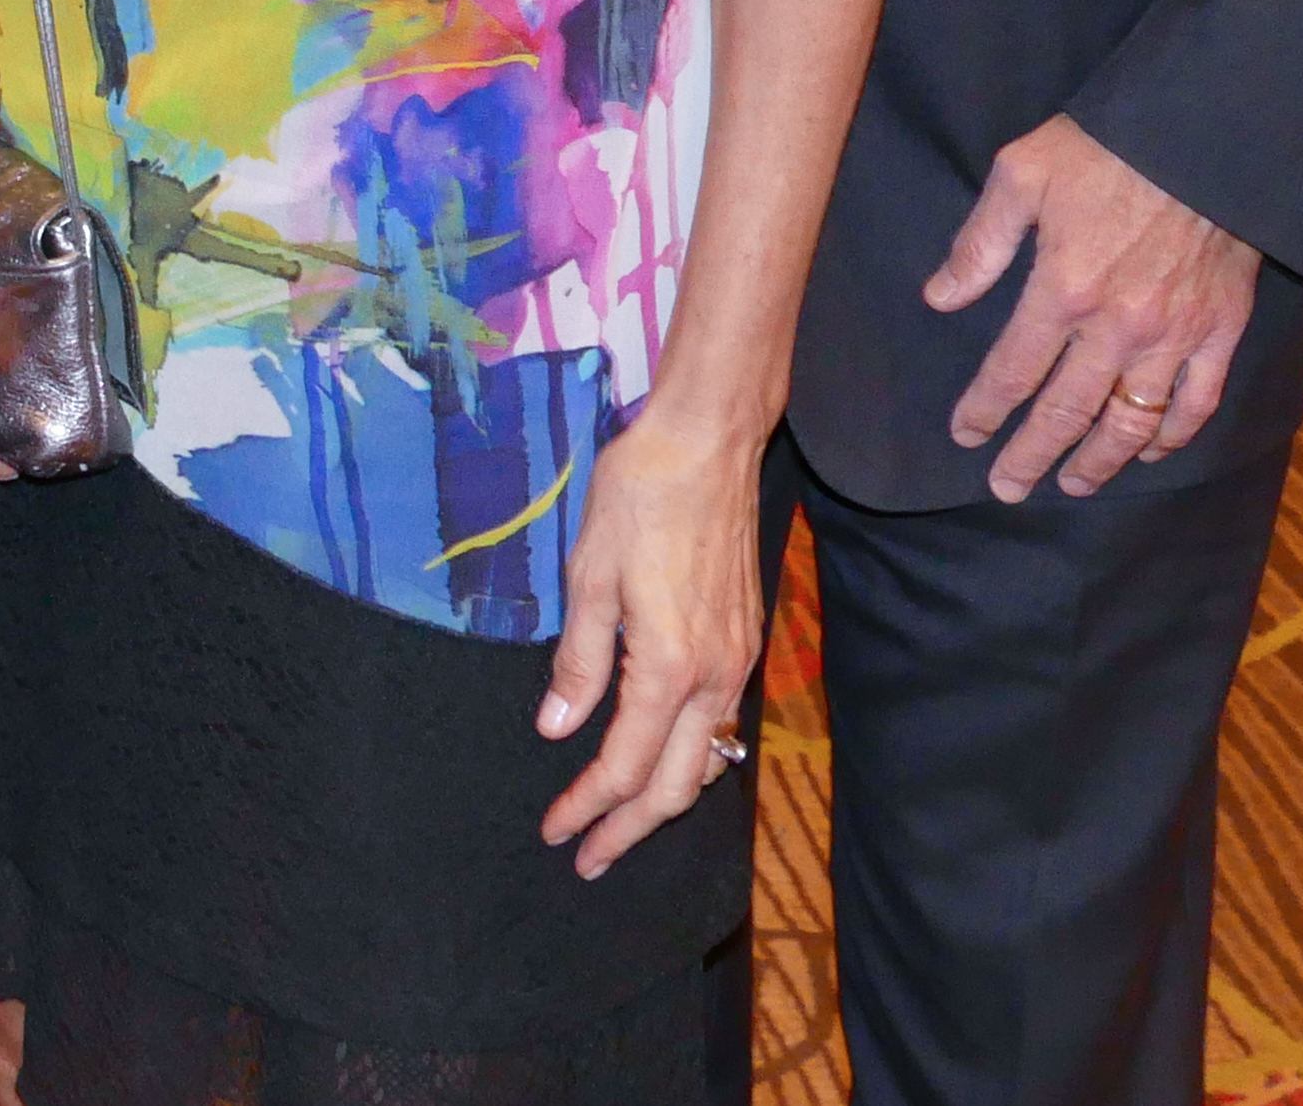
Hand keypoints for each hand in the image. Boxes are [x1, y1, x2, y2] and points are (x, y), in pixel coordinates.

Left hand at [537, 410, 762, 876]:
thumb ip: (579, 662)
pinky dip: (689, 759)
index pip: (625, 766)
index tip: (556, 833)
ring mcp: (738, 661)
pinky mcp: (746, 641)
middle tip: (589, 859)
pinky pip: (721, 724)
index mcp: (669, 667)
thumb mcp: (590, 576)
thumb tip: (556, 728)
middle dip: (629, 830)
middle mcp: (714, 677)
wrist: (709, 443)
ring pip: (706, 761)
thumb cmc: (641, 496)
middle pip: (674, 785)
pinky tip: (662, 758)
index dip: (588, 808)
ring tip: (622, 823)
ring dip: (663, 801)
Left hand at [927, 114, 1259, 500]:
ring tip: (1073, 485)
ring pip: (1130, 423)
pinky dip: (1173, 437)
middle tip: (1006, 488)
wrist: (1205, 137)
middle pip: (1065, 412)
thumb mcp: (1021, 173)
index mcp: (1062, 290)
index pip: (1013, 371)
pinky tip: (1151, 454)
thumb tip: (940, 297)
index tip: (965, 435)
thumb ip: (979, 243)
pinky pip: (1196, 404)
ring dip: (1099, 461)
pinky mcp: (1221, 333)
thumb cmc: (1107, 146)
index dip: (985, 410)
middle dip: (1031, 456)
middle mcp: (1117, 328)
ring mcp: (1173, 336)